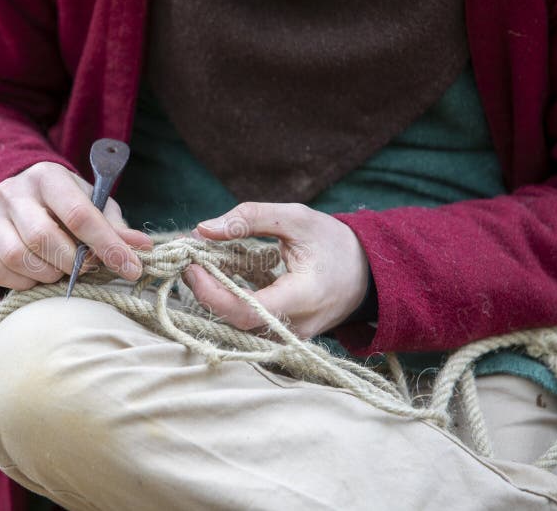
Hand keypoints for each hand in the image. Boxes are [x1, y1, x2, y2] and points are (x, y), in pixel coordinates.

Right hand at [0, 161, 151, 289]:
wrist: (22, 194)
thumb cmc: (66, 203)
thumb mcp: (94, 204)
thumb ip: (116, 226)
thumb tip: (143, 248)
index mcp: (48, 176)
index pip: (78, 214)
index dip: (107, 246)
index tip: (131, 268)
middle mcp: (14, 192)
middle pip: (43, 237)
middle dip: (73, 262)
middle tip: (88, 268)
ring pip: (18, 256)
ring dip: (48, 274)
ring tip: (63, 271)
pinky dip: (23, 282)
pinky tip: (39, 276)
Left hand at [183, 202, 369, 338]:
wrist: (367, 274)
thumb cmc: (334, 244)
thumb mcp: (296, 218)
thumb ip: (251, 219)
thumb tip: (204, 228)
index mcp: (303, 298)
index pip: (246, 311)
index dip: (211, 292)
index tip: (191, 265)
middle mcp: (295, 327)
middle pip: (235, 320)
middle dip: (205, 290)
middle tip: (189, 259)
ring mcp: (288, 337)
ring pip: (237, 325)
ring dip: (214, 295)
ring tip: (202, 263)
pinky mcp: (282, 336)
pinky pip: (247, 324)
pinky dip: (229, 299)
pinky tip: (221, 276)